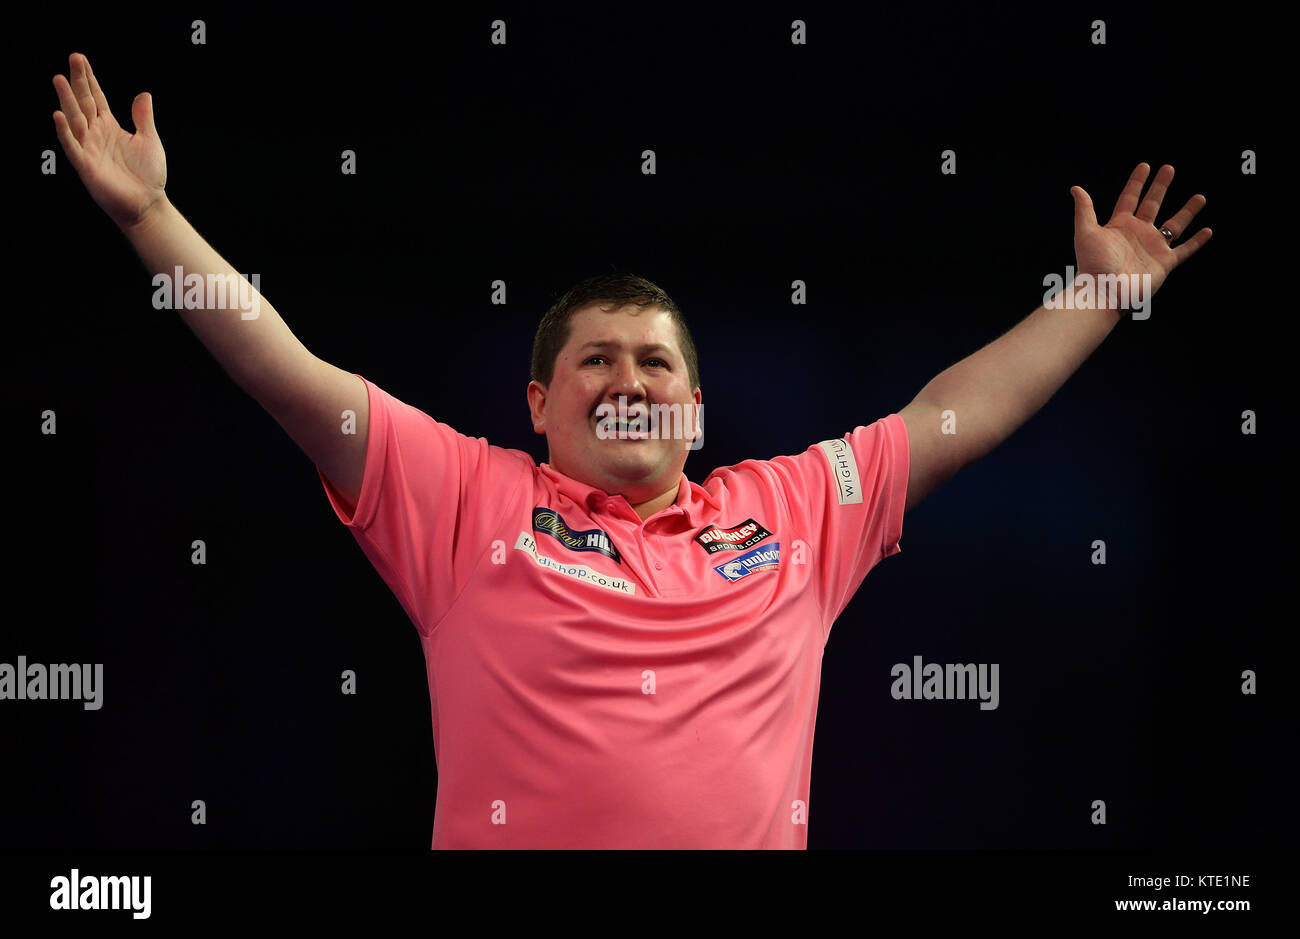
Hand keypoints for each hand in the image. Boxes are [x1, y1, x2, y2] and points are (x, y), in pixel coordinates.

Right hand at [52, 53, 167, 230]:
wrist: (147, 203)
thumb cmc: (148, 175)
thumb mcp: (149, 140)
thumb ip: (143, 118)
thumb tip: (144, 94)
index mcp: (109, 126)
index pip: (96, 98)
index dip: (89, 79)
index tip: (81, 59)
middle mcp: (95, 134)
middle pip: (83, 103)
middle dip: (77, 81)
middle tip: (72, 58)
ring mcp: (89, 148)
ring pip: (74, 119)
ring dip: (66, 100)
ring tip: (59, 79)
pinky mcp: (86, 165)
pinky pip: (72, 146)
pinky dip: (65, 131)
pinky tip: (58, 115)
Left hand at [1070, 162, 1211, 297]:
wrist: (1104, 291)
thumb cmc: (1092, 264)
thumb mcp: (1086, 232)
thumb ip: (1084, 209)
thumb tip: (1075, 188)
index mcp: (1119, 225)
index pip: (1130, 198)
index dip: (1137, 182)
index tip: (1145, 165)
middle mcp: (1138, 233)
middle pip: (1152, 204)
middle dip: (1160, 187)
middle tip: (1169, 168)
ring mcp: (1152, 247)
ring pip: (1175, 225)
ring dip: (1187, 211)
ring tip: (1200, 197)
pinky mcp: (1164, 262)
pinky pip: (1185, 250)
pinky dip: (1197, 241)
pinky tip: (1208, 231)